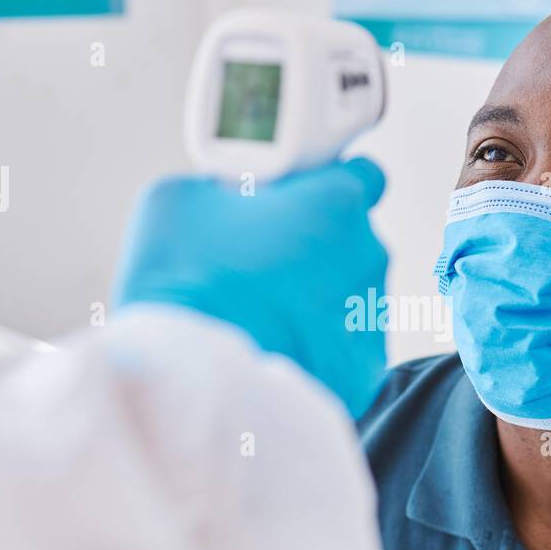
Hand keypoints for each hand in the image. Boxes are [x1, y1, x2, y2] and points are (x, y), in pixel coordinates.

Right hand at [113, 158, 388, 417]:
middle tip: (257, 264)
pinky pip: (342, 351)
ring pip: (347, 298)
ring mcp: (369, 318)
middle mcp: (369, 255)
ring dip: (314, 301)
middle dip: (312, 249)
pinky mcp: (361, 373)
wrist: (190, 373)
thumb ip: (226, 186)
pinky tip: (271, 351)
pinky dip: (315, 351)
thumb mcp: (182, 196)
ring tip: (257, 316)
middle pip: (350, 242)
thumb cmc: (184, 276)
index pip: (363, 176)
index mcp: (338, 201)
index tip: (299, 200)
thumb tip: (228, 200)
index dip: (328, 186)